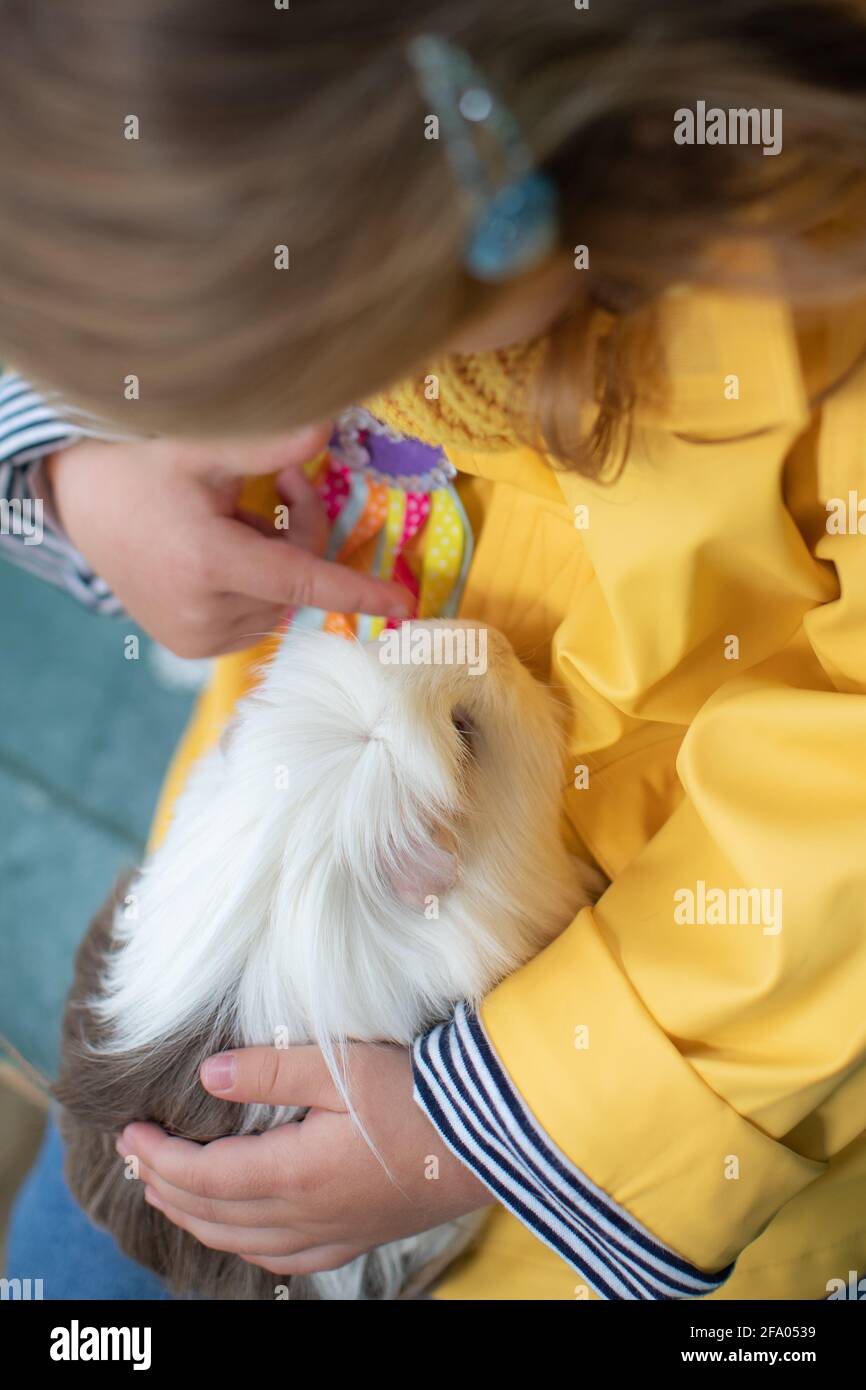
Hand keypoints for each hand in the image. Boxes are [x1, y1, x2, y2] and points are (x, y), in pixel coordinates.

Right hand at [47, 432, 413, 656]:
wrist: (77, 500)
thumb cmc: (139, 464)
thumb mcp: (202, 445)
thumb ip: (269, 442)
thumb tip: (329, 426)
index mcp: (208, 566)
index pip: (303, 581)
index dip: (358, 591)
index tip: (405, 606)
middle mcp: (202, 614)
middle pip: (295, 581)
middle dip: (300, 532)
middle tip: (285, 481)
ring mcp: (194, 637)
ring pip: (279, 600)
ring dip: (275, 559)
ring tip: (234, 516)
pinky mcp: (190, 645)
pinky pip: (255, 615)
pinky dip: (253, 584)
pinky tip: (216, 550)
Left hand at [117, 1044, 492, 1275]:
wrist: (488, 1137)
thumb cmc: (417, 1094)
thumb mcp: (341, 1067)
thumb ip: (271, 1069)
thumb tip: (208, 1075)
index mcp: (296, 1174)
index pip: (203, 1176)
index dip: (159, 1157)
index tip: (130, 1131)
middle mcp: (305, 1217)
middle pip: (213, 1213)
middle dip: (164, 1185)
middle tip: (135, 1155)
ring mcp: (329, 1235)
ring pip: (240, 1242)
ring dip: (195, 1217)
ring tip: (166, 1193)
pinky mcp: (352, 1239)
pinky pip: (279, 1258)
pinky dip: (240, 1244)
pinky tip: (235, 1232)